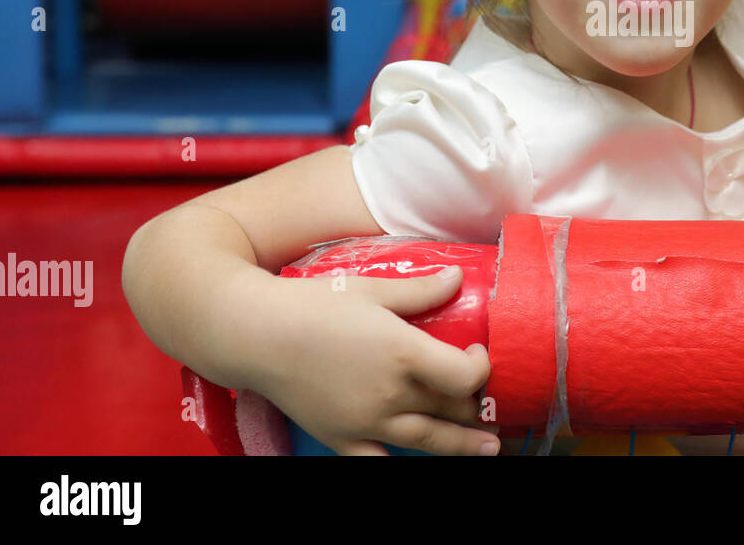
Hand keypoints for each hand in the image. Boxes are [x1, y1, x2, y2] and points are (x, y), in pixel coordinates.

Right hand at [246, 267, 498, 454]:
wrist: (256, 334)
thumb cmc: (315, 305)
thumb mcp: (374, 289)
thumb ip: (421, 291)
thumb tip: (457, 278)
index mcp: (403, 353)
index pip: (464, 376)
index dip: (481, 368)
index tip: (477, 355)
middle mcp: (390, 394)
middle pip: (451, 410)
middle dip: (473, 405)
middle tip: (484, 400)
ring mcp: (366, 422)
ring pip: (427, 441)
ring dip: (461, 445)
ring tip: (487, 448)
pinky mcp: (341, 438)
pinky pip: (377, 465)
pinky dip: (399, 464)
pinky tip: (418, 463)